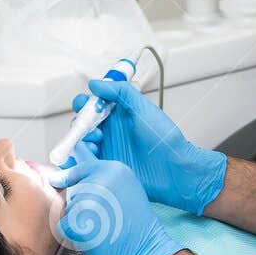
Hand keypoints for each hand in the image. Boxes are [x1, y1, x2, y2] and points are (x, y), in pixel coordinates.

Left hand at [50, 147, 183, 254]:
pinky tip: (94, 239)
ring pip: (68, 209)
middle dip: (81, 206)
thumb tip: (61, 177)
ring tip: (102, 229)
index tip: (66, 185)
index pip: (79, 168)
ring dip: (78, 221)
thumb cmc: (137, 225)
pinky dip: (73, 235)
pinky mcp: (78, 219)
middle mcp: (99, 179)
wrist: (145, 251)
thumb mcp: (126, 190)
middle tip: (105, 219)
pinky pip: (64, 226)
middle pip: (72, 191)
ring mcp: (88, 199)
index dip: (71, 179)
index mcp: (114, 169)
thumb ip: (101, 180)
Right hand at [70, 79, 227, 215]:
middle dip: (81, 123)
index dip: (84, 103)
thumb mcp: (143, 108)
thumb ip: (120, 92)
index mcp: (117, 115)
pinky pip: (85, 162)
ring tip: (96, 142)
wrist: (175, 170)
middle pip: (81, 124)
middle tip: (95, 128)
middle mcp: (109, 132)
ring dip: (81, 140)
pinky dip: (81, 158)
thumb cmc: (164, 139)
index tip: (86, 105)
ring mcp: (106, 150)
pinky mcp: (105, 167)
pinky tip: (92, 156)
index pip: (91, 105)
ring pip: (80, 143)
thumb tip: (95, 84)